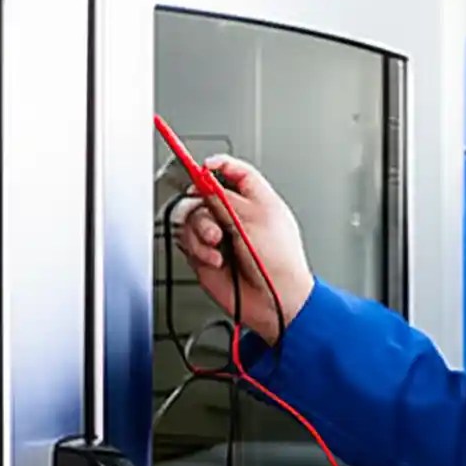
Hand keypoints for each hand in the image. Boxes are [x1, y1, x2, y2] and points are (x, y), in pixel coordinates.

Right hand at [173, 154, 314, 343]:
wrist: (273, 300)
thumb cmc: (278, 262)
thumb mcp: (253, 220)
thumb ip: (225, 198)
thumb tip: (206, 181)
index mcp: (257, 201)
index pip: (235, 173)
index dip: (218, 165)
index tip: (203, 167)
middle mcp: (236, 216)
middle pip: (205, 193)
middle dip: (203, 204)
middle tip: (212, 216)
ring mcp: (220, 236)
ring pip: (192, 218)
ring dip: (200, 230)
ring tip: (216, 243)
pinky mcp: (206, 255)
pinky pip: (187, 242)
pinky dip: (199, 250)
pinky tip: (216, 260)